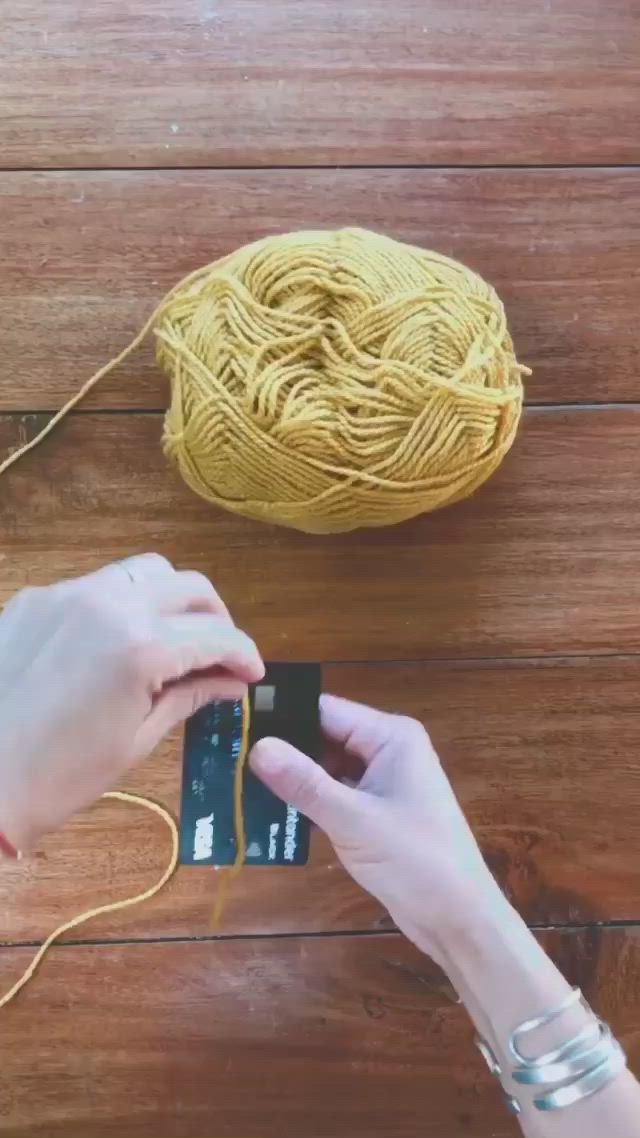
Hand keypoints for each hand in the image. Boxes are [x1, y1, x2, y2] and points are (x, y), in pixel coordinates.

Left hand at [0, 554, 263, 850]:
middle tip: (220, 653)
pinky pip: (95, 585)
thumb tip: (232, 684)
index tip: (251, 674)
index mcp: (140, 647)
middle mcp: (108, 604)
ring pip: (143, 572)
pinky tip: (113, 643)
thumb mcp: (136, 740)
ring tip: (172, 637)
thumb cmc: (58, 776)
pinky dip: (121, 605)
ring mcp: (67, 595)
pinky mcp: (36, 599)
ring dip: (170, 599)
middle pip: (188, 586)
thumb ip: (189, 697)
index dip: (244, 655)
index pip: (216, 636)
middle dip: (215, 618)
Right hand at [250, 695, 497, 963]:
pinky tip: (271, 813)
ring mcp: (383, 782)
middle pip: (323, 737)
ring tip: (238, 783)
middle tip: (227, 757)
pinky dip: (309, 803)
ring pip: (326, 768)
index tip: (234, 725)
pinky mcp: (377, 812)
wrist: (458, 918)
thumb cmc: (415, 860)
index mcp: (391, 736)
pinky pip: (335, 795)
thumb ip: (304, 782)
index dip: (282, 716)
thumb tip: (256, 746)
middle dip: (283, 750)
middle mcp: (388, 750)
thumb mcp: (353, 819)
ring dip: (293, 779)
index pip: (325, 710)